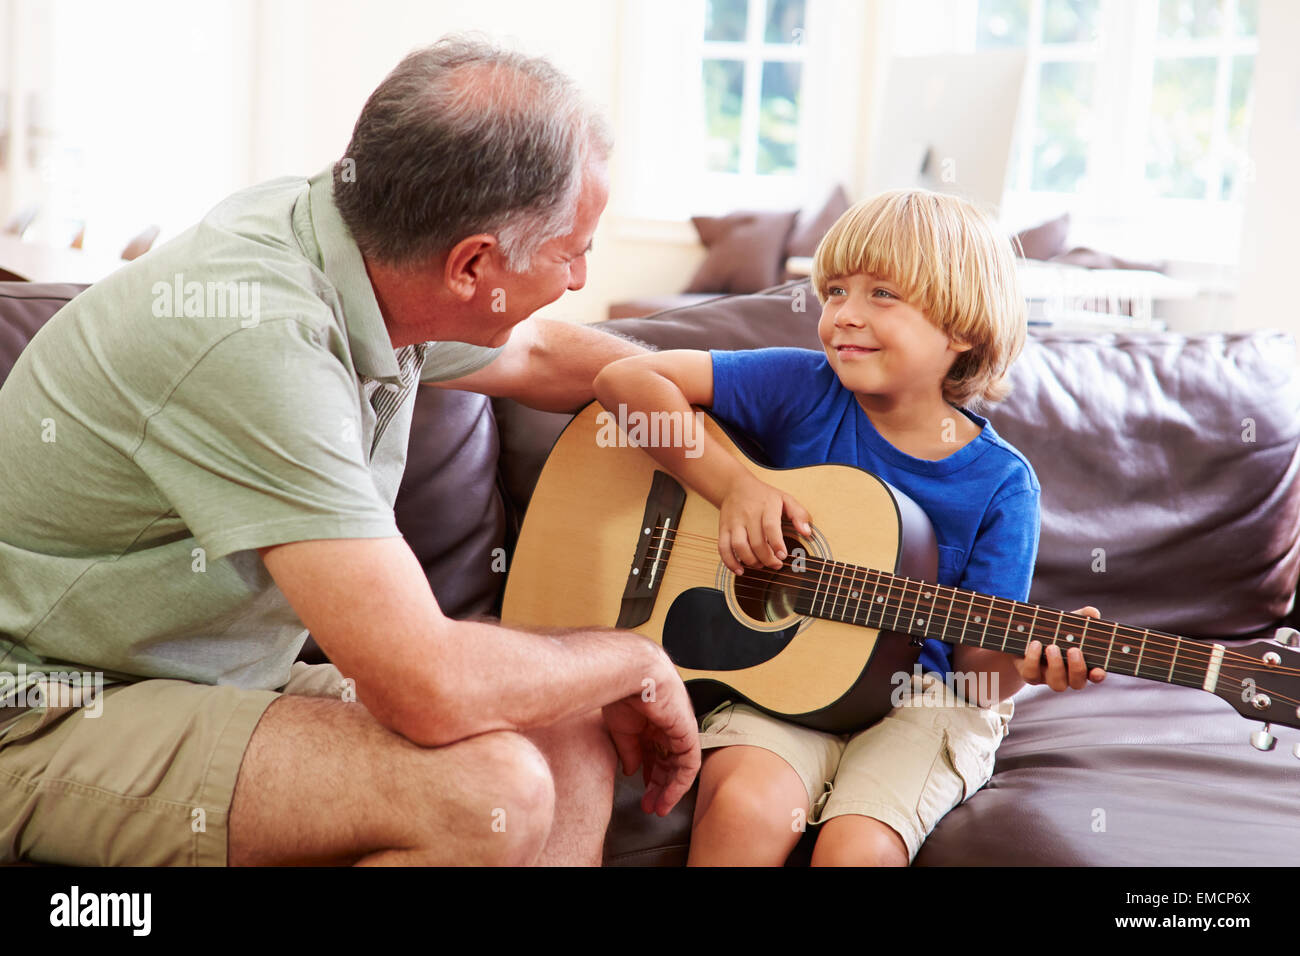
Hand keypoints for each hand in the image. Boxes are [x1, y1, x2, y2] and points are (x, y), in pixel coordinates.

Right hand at [601, 657, 700, 815]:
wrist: (632, 674)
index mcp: (651, 720)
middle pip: (667, 762)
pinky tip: (668, 795)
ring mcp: (679, 728)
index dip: (648, 774)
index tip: (641, 790)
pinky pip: (690, 763)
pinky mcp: (688, 733)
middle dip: (658, 786)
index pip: (654, 752)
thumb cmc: (622, 692)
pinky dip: (680, 782)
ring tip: (658, 807)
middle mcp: (668, 725)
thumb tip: (632, 770)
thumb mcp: (622, 729)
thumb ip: (630, 750)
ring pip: (680, 766)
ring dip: (670, 789)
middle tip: (649, 805)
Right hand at [717, 473, 812, 574]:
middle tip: (776, 565)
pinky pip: (723, 548)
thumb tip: (807, 532)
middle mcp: (748, 514)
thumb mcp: (785, 499)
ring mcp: (734, 522)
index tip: (782, 556)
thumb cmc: (764, 496)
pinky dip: (730, 562)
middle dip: (767, 558)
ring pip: (739, 546)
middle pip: (756, 541)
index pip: (770, 526)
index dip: (776, 543)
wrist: (735, 486)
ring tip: (760, 565)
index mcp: (766, 506)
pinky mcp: (723, 529)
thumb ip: (799, 514)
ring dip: (750, 561)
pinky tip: (740, 570)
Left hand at [1018, 605, 1106, 690]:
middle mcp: (1067, 675)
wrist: (1026, 633)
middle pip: (1077, 683)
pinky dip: (1033, 659)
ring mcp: (1049, 677)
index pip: (1095, 675)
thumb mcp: (1068, 621)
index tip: (1098, 670)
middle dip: (1077, 668)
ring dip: (1056, 665)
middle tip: (1074, 650)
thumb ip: (1082, 616)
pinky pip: (1032, 675)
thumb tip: (1093, 613)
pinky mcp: (1030, 675)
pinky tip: (1035, 643)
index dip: (1098, 675)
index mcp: (1082, 664)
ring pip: (1057, 684)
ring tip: (1052, 647)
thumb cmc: (1055, 629)